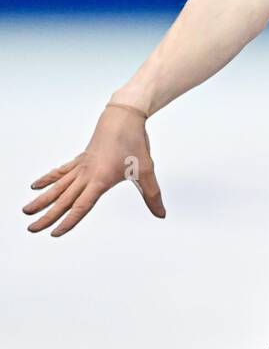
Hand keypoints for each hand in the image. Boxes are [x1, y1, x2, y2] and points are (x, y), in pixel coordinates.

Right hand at [23, 107, 165, 236]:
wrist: (124, 115)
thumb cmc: (134, 142)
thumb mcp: (147, 171)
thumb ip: (152, 195)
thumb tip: (160, 213)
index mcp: (100, 180)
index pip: (81, 206)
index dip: (68, 221)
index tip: (54, 233)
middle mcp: (87, 174)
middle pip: (63, 199)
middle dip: (46, 215)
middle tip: (30, 229)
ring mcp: (82, 166)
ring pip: (57, 186)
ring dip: (42, 199)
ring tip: (26, 210)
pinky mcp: (82, 158)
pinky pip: (61, 172)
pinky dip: (48, 179)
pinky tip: (36, 185)